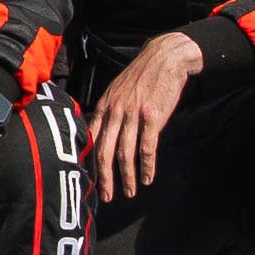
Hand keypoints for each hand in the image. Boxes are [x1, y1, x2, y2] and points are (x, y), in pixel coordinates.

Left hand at [85, 33, 207, 202]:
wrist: (164, 58)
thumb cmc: (141, 75)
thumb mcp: (116, 90)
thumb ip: (109, 111)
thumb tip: (103, 133)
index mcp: (103, 106)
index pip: (92, 139)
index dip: (90, 162)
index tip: (90, 179)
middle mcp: (114, 112)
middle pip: (104, 151)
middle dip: (104, 177)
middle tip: (106, 196)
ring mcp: (132, 115)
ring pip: (125, 153)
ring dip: (127, 177)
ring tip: (129, 192)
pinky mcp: (152, 118)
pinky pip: (147, 148)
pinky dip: (147, 166)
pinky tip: (148, 178)